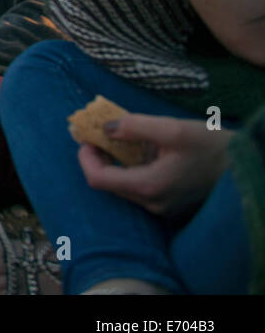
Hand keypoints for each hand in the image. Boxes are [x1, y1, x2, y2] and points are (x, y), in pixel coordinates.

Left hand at [77, 114, 232, 219]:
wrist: (247, 168)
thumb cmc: (213, 146)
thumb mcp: (173, 129)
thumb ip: (135, 126)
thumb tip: (106, 127)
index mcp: (150, 187)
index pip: (98, 180)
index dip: (85, 158)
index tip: (85, 138)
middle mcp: (152, 203)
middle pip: (108, 184)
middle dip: (98, 158)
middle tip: (96, 134)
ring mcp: (162, 207)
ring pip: (123, 186)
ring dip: (114, 163)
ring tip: (116, 138)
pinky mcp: (170, 203)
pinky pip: (139, 188)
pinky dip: (130, 169)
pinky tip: (137, 150)